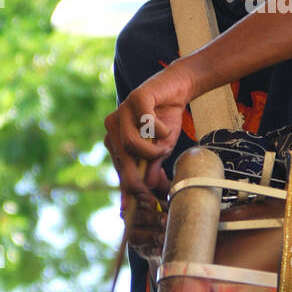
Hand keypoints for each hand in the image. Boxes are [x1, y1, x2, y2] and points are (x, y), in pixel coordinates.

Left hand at [104, 62, 192, 208]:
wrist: (177, 89)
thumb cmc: (166, 119)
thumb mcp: (161, 148)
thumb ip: (152, 165)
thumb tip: (148, 187)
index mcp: (115, 138)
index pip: (119, 167)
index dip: (129, 186)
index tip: (142, 202)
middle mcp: (114, 125)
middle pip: (121, 157)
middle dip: (136, 177)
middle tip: (152, 188)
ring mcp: (122, 110)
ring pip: (130, 142)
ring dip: (152, 150)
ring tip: (165, 147)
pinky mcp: (137, 97)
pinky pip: (146, 122)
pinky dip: (159, 130)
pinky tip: (166, 128)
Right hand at [124, 164, 169, 261]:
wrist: (167, 234)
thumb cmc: (168, 208)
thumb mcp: (167, 196)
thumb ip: (166, 188)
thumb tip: (166, 176)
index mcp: (137, 203)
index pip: (137, 199)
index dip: (145, 200)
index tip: (155, 202)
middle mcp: (132, 219)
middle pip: (139, 218)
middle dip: (153, 218)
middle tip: (165, 220)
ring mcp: (134, 235)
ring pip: (138, 236)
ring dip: (152, 236)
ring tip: (164, 237)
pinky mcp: (140, 250)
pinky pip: (145, 251)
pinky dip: (153, 251)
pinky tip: (161, 249)